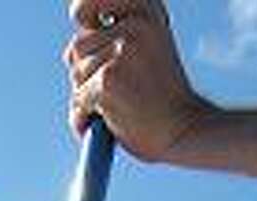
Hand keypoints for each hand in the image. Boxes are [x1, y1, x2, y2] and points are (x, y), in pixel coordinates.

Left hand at [65, 0, 210, 161]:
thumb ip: (113, 41)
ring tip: (118, 110)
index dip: (84, 15)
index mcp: (146, 10)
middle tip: (116, 93)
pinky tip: (105, 127)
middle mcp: (135, 24)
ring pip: (78, 72)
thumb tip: (70, 53)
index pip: (90, 3)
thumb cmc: (165, 98)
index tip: (87, 26)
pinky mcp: (108, 79)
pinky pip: (79, 98)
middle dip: (87, 71)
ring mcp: (121, 51)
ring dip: (88, 96)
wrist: (186, 132)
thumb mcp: (147, 51)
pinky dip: (83, 118)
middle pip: (80, 44)